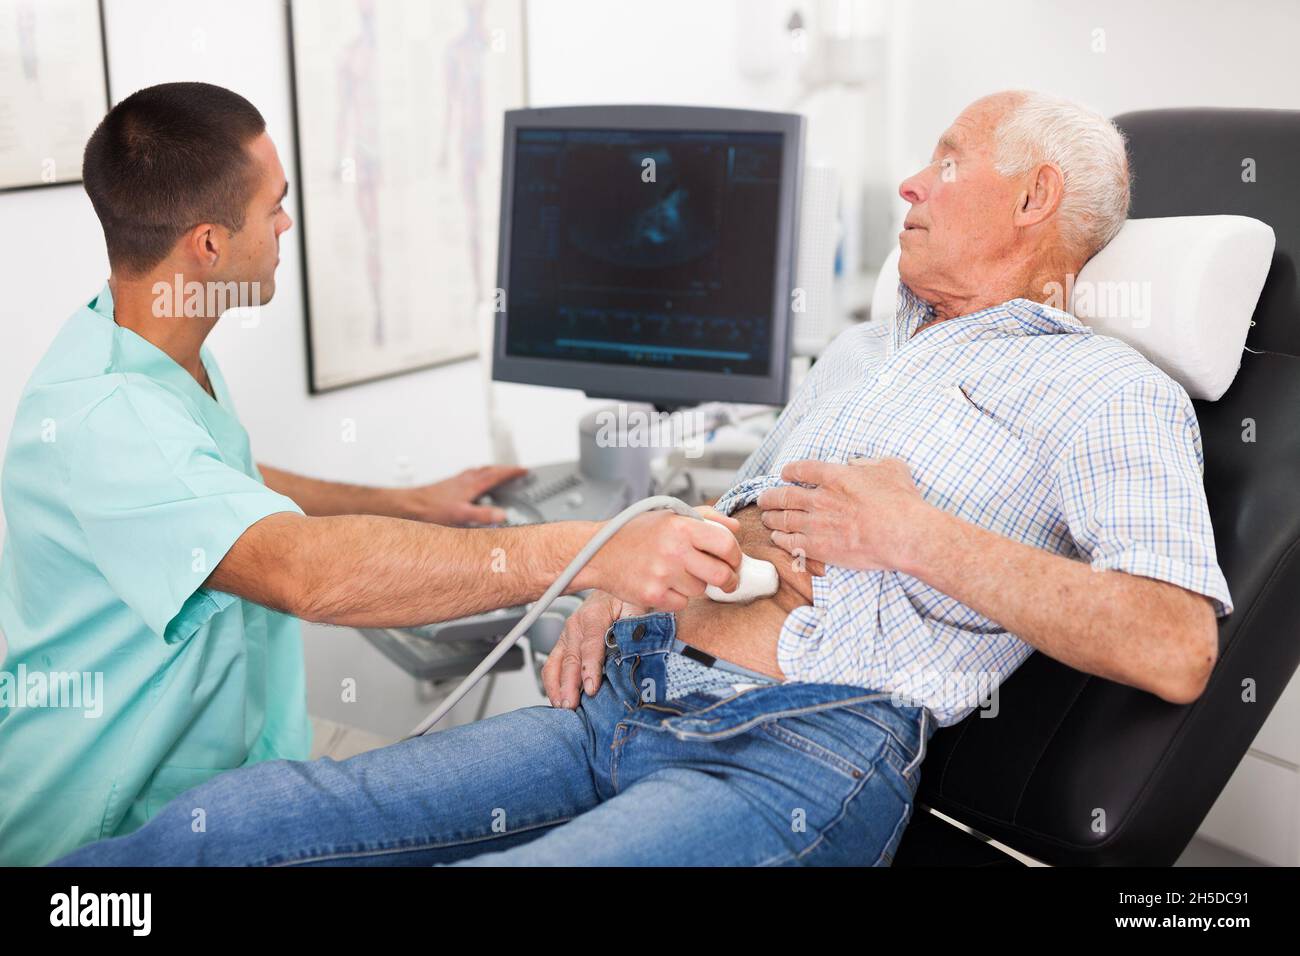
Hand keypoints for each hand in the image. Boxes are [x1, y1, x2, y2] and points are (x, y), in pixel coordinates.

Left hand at [402, 465, 527, 524]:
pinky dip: (475, 476)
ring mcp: (455, 482)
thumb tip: (502, 515)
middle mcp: (464, 480)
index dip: (511, 472)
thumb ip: (483, 515)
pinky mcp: (447, 486)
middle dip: (503, 469)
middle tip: (514, 470)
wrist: (409, 506)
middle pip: (488, 469)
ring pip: (477, 471)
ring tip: (496, 473)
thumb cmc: (431, 510)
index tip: (523, 470)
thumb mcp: (461, 515)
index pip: (496, 475)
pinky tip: (470, 484)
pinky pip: (467, 476)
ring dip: (490, 471)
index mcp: (471, 485)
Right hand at [541, 590, 641, 707]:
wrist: (612, 588)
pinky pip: (552, 665)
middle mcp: (575, 626)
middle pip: (570, 659)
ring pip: (555, 664)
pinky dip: (552, 683)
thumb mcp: (636, 606)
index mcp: (594, 615)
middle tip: (570, 705)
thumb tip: (640, 641)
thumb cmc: (624, 599)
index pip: (590, 645)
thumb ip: (637, 623)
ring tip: (562, 706)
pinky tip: (558, 698)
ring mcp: (566, 636)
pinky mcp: (563, 645)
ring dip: (556, 687)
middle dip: (568, 684)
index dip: (589, 668)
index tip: (591, 688)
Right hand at [576, 506, 741, 610]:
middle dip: (728, 580)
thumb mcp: (670, 515)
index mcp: (681, 526)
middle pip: (721, 575)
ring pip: (700, 591)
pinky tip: (665, 585)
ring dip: (695, 586)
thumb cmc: (636, 532)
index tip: (733, 561)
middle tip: (726, 581)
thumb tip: (735, 528)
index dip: (735, 556)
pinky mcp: (652, 595)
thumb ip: (706, 517)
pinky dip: (677, 598)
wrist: (599, 552)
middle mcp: (674, 550)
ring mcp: (663, 574)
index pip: (726, 544)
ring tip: (679, 574)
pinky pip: (682, 604)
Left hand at [757, 457, 931, 571]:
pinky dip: (780, 539)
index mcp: (834, 476)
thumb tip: (861, 465)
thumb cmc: (901, 501)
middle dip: (770, 497)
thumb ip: (870, 464)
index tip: (785, 474)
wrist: (902, 534)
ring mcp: (817, 524)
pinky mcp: (819, 548)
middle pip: (784, 496)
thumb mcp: (890, 467)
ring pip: (783, 519)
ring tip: (766, 517)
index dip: (790, 472)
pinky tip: (777, 538)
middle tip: (763, 499)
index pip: (802, 470)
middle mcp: (820, 499)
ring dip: (771, 517)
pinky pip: (791, 542)